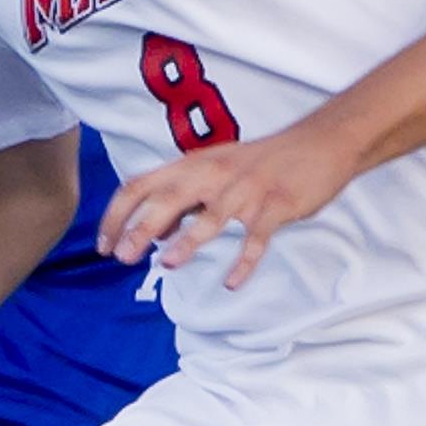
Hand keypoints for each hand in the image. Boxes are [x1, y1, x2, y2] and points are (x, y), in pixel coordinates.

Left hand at [98, 119, 356, 290]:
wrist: (320, 142)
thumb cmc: (262, 161)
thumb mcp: (215, 169)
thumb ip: (184, 196)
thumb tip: (153, 231)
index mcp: (193, 165)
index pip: (140, 186)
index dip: (117, 215)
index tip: (104, 244)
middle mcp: (214, 174)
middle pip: (167, 200)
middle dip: (140, 229)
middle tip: (123, 258)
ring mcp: (246, 191)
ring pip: (210, 217)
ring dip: (187, 241)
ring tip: (168, 265)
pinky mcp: (276, 205)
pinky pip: (256, 237)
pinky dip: (244, 261)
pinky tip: (232, 283)